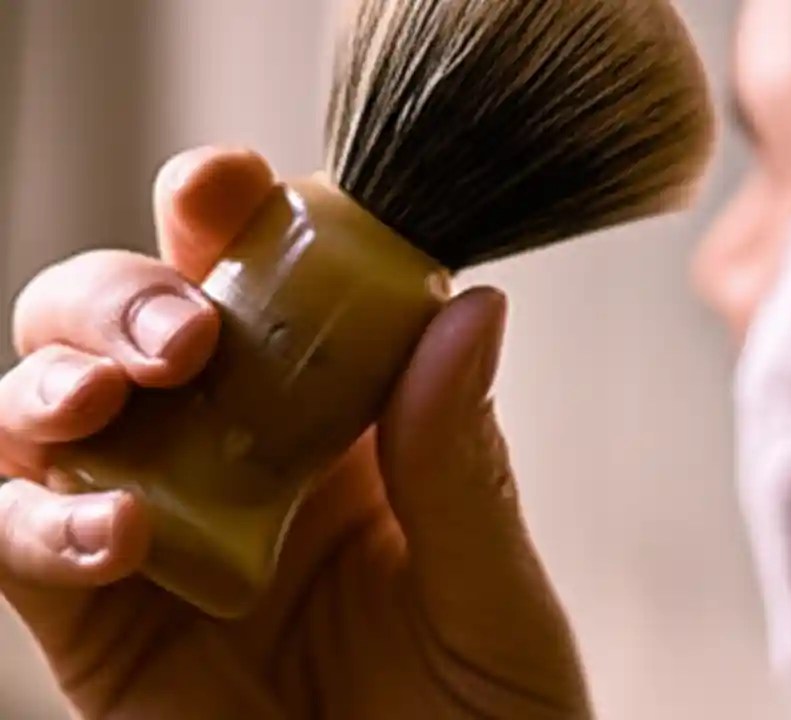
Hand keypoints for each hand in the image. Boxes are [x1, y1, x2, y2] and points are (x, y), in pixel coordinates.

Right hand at [0, 147, 588, 718]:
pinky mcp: (95, 627)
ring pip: (43, 411)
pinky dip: (35, 521)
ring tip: (109, 400)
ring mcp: (156, 534)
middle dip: (126, 295)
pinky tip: (115, 534)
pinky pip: (17, 543)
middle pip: (128, 323)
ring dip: (54, 380)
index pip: (268, 287)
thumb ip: (461, 467)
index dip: (232, 217)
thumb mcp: (492, 597)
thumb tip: (472, 307)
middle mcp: (234, 460)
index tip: (232, 182)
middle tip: (184, 331)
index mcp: (340, 425)